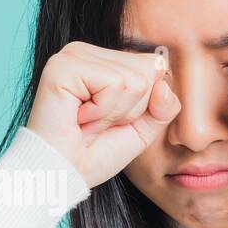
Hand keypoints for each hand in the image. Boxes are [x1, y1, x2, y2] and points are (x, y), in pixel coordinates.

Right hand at [26, 40, 181, 187]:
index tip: (109, 122)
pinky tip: (78, 118)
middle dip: (129, 110)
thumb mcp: (141, 130)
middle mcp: (85, 51)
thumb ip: (163, 107)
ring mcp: (72, 55)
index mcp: (100, 59)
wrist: (62, 176)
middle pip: (147, 70)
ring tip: (86, 124)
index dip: (141, 106)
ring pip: (134, 79)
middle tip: (96, 125)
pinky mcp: (63, 66)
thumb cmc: (93, 155)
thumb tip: (165, 84)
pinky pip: (114, 83)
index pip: (152, 66)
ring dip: (114, 114)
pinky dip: (103, 111)